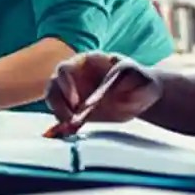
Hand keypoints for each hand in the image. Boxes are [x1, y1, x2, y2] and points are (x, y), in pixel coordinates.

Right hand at [44, 53, 160, 131]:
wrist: (141, 95)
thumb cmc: (142, 83)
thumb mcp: (141, 78)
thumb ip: (128, 82)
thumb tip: (111, 94)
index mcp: (87, 61)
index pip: (65, 69)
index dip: (66, 85)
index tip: (76, 103)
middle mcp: (74, 75)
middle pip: (53, 86)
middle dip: (58, 103)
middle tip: (71, 119)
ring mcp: (71, 91)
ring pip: (53, 101)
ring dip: (59, 114)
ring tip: (72, 127)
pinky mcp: (73, 109)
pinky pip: (61, 116)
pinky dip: (62, 126)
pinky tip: (70, 133)